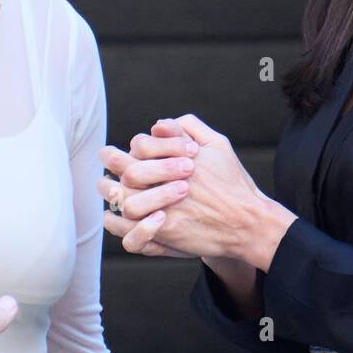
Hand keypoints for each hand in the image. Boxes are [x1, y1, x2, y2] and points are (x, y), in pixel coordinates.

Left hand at [103, 114, 295, 266]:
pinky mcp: (166, 229)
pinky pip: (129, 230)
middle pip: (127, 169)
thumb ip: (190, 127)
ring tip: (106, 186)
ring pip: (123, 198)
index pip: (141, 144)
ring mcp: (165, 206)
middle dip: (112, 161)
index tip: (132, 148)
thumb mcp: (218, 144)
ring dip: (110, 192)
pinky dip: (117, 223)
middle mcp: (168, 180)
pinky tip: (113, 216)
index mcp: (177, 158)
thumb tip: (160, 122)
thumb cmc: (233, 181)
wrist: (247, 221)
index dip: (134, 146)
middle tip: (106, 157)